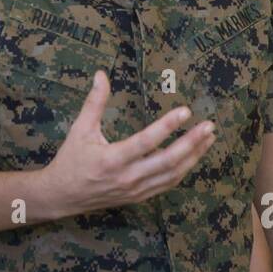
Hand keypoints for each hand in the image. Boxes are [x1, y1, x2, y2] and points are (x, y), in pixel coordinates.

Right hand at [35, 70, 215, 218]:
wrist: (63, 196)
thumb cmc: (71, 160)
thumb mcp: (80, 129)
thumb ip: (94, 102)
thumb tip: (101, 74)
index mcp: (112, 159)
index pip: (146, 141)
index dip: (167, 126)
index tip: (186, 111)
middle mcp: (127, 177)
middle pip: (168, 161)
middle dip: (192, 143)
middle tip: (209, 126)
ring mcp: (136, 189)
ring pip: (172, 174)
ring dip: (194, 156)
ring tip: (209, 138)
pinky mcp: (140, 197)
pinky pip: (167, 184)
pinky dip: (184, 170)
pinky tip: (194, 156)